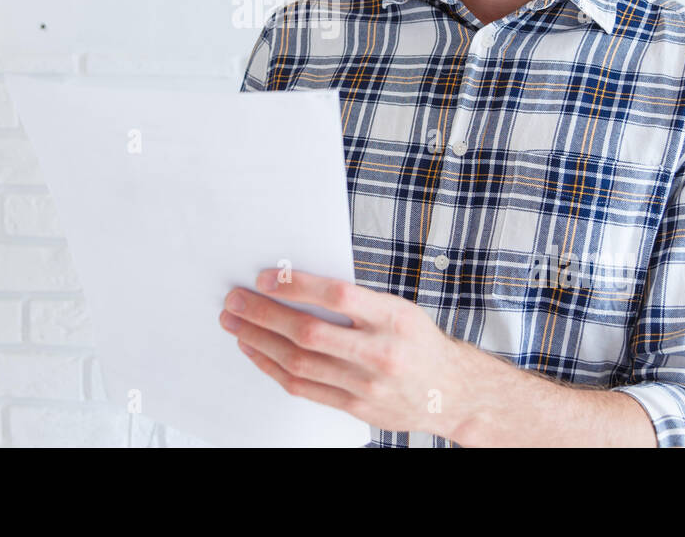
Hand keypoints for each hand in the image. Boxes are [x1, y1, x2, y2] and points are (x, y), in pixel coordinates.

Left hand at [219, 267, 470, 438]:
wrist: (450, 392)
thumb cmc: (418, 342)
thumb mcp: (398, 308)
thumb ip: (356, 301)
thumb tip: (297, 285)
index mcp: (393, 318)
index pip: (338, 296)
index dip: (298, 285)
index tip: (266, 278)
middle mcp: (380, 353)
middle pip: (309, 332)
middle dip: (264, 314)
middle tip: (235, 300)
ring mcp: (366, 385)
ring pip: (299, 363)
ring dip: (260, 341)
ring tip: (236, 324)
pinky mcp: (355, 407)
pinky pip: (303, 387)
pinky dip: (273, 368)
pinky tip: (256, 351)